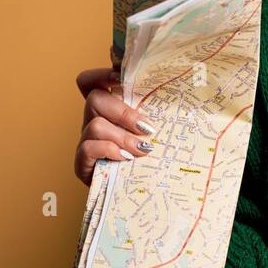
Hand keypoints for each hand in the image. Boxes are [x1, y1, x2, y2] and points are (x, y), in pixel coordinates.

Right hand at [72, 67, 158, 185]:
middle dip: (124, 112)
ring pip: (95, 125)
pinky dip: (109, 150)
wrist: (140, 193)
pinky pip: (87, 148)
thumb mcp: (154, 131)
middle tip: (147, 128)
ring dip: (123, 137)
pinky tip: (125, 158)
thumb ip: (157, 110)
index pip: (90, 82)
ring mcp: (87, 141)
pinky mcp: (84, 163)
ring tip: (142, 150)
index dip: (101, 75)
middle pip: (95, 99)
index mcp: (109, 109)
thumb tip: (184, 85)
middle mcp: (94, 121)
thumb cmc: (151, 157)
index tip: (121, 77)